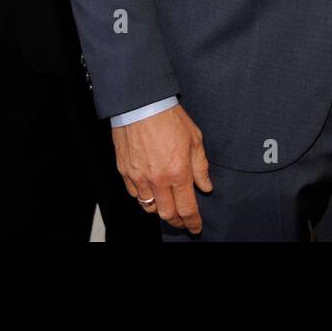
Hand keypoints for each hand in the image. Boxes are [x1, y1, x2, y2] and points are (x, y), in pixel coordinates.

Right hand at [113, 105, 212, 232]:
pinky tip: (151, 191)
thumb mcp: (195, 139)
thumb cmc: (169, 118)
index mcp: (178, 172)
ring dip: (159, 210)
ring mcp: (139, 178)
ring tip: (167, 205)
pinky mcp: (125, 172)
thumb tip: (206, 186)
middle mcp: (157, 180)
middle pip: (167, 214)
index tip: (196, 227)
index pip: (187, 208)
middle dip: (177, 221)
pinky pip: (134, 194)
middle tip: (183, 221)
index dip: (193, 222)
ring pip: (149, 207)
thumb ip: (201, 167)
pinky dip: (144, 197)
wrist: (141, 105)